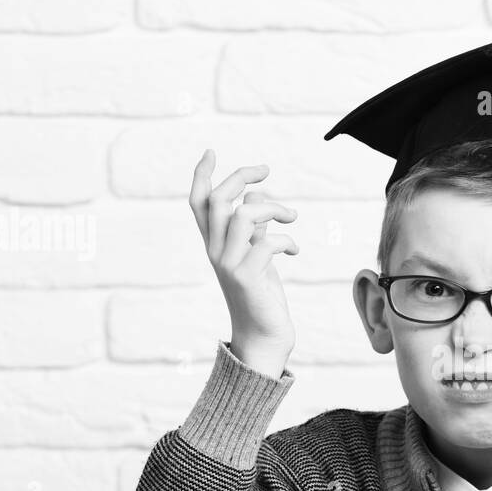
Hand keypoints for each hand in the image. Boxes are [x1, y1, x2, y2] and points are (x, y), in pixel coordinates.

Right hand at [189, 149, 298, 376]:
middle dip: (241, 177)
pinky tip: (294, 251)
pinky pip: (266, 243)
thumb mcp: (257, 255)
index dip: (201, 175)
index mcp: (214, 244)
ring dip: (272, 208)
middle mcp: (215, 252)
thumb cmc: (263, 297)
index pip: (198, 203)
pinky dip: (286, 240)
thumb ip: (254, 226)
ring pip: (242, 215)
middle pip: (218, 200)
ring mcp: (229, 265)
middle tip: (266, 171)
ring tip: (291, 217)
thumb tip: (259, 195)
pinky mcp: (247, 278)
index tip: (210, 152)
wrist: (264, 338)